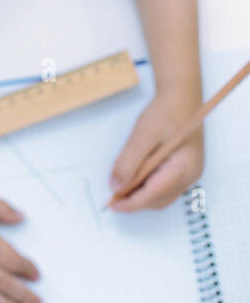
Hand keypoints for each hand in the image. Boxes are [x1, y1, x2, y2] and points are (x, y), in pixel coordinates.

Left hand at [108, 87, 204, 211]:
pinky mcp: (184, 168)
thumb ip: (128, 163)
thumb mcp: (141, 137)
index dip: (130, 203)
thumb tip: (116, 186)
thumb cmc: (165, 113)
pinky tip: (133, 175)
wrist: (180, 97)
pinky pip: (164, 185)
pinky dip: (147, 185)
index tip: (112, 205)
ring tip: (120, 184)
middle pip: (158, 200)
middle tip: (112, 195)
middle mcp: (190, 175)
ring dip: (140, 194)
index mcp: (182, 168)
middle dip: (135, 201)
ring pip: (161, 195)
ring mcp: (189, 173)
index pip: (153, 195)